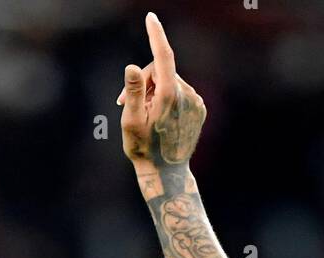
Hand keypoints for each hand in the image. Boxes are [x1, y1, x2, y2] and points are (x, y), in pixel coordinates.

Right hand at [118, 12, 205, 180]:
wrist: (166, 173)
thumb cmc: (143, 149)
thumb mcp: (131, 121)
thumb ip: (132, 92)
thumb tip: (132, 67)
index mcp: (168, 95)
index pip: (163, 56)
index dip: (156, 35)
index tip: (150, 18)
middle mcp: (186, 94)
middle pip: (161, 70)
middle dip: (143, 81)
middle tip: (124, 103)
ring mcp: (196, 101)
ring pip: (170, 80)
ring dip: (154, 91)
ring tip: (144, 114)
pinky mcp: (200, 108)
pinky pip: (180, 91)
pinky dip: (167, 97)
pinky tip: (160, 118)